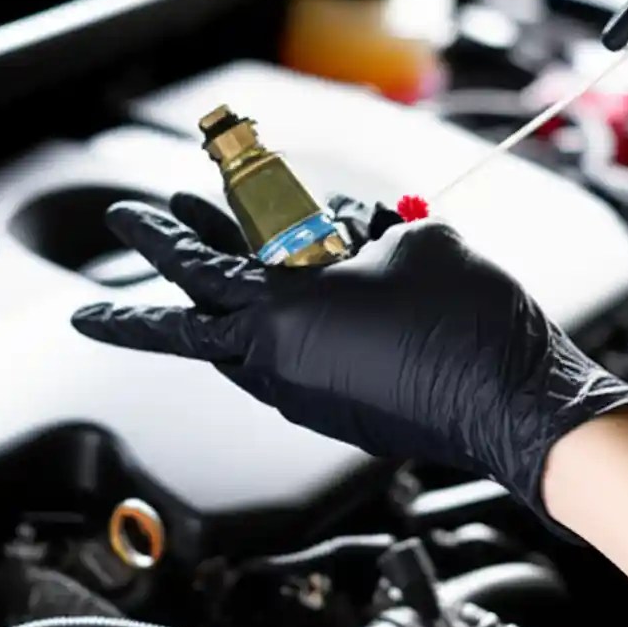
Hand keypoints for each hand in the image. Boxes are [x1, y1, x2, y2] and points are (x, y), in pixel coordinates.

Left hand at [71, 193, 627, 536]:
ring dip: (231, 298)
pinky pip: (289, 358)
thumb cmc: (463, 315)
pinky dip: (286, 324)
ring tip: (223, 248)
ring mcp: (302, 392)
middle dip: (150, 290)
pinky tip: (307, 294)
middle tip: (116, 262)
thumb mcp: (413, 240)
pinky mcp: (334, 409)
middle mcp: (277, 360)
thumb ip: (363, 229)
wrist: (512, 400)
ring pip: (243, 340)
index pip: (198, 267)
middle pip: (193, 322)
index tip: (121, 217)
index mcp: (283, 312)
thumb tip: (347, 225)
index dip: (157, 238)